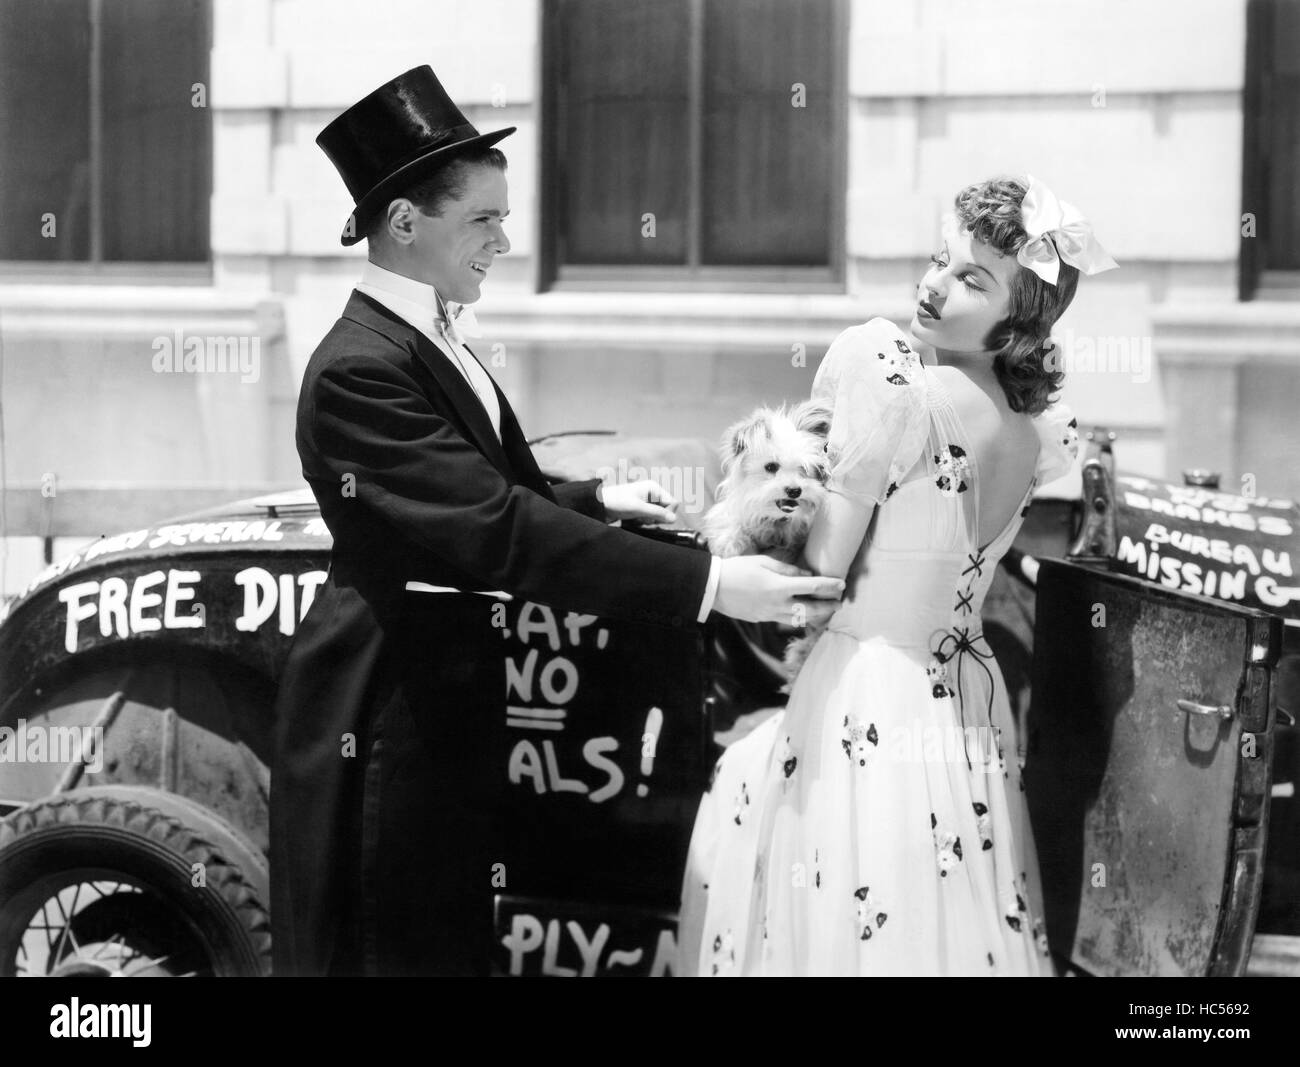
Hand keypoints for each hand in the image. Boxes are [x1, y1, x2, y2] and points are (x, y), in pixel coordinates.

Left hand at [600, 479, 677, 523]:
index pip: (672, 502)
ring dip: (649, 521)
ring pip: (657, 516)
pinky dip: (643, 522)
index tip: (655, 518)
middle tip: (643, 519)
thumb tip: (674, 519)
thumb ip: (657, 513)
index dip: (667, 513)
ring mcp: (646, 501)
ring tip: (636, 519)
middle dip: (656, 518)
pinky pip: (649, 519)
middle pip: (666, 510)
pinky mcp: (640, 509)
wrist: (599, 505)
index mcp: (653, 488)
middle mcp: (652, 493)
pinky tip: (634, 521)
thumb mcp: (638, 508)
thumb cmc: (617, 502)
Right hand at [713, 555, 844, 625]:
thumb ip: (788, 570)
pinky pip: (786, 620)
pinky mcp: (763, 619)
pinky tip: (803, 613)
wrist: (713, 587)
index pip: (813, 588)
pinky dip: (799, 618)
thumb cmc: (737, 569)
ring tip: (825, 611)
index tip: (841, 584)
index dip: (830, 586)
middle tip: (839, 603)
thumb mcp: (763, 562)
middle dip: (827, 607)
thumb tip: (806, 576)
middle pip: (811, 610)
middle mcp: (778, 604)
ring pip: (800, 619)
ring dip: (815, 616)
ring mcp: (770, 615)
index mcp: (779, 587)